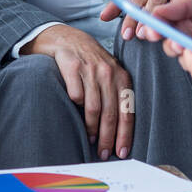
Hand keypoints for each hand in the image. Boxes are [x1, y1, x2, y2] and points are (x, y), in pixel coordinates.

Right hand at [22, 25, 132, 160]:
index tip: (121, 152)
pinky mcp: (71, 66)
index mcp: (122, 76)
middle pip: (111, 113)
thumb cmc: (88, 61)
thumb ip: (115, 94)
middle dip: (107, 137)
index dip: (125, 134)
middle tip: (103, 153)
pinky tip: (74, 111)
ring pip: (93, 108)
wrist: (65, 38)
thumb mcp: (107, 73)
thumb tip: (119, 130)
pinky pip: (75, 96)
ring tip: (89, 140)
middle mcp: (108, 72)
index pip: (127, 110)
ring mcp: (90, 68)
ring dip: (91, 128)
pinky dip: (75, 106)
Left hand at [97, 0, 191, 40]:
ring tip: (159, 36)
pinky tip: (178, 32)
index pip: (136, 2)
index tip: (127, 35)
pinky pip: (187, 7)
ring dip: (165, 22)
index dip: (131, 19)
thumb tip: (102, 17)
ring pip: (171, 6)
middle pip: (153, 4)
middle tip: (141, 36)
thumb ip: (117, 3)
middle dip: (147, 22)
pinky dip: (182, 20)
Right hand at [147, 0, 191, 56]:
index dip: (152, 26)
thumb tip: (157, 12)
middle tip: (177, 44)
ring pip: (181, 56)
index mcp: (184, 14)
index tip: (151, 30)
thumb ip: (183, 3)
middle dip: (169, 43)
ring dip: (185, 55)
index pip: (161, 21)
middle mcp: (187, 32)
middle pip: (167, 41)